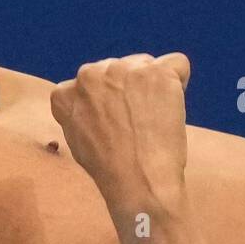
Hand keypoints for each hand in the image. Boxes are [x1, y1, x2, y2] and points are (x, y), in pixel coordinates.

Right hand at [50, 53, 190, 208]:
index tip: (113, 122)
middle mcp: (90, 74)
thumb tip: (100, 101)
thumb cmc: (109, 168)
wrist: (137, 179)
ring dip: (151, 85)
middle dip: (127, 89)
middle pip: (117, 69)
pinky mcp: (156, 72)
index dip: (105, 102)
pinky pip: (176, 64)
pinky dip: (178, 81)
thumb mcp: (76, 137)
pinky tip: (172, 107)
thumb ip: (82, 110)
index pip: (88, 83)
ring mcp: (123, 70)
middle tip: (136, 122)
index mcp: (66, 92)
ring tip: (153, 119)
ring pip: (145, 65)